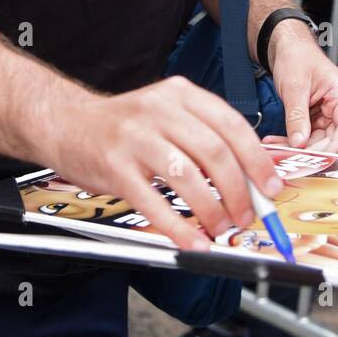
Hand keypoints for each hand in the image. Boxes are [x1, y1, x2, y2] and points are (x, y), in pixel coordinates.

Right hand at [50, 77, 285, 250]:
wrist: (65, 122)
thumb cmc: (123, 124)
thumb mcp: (166, 114)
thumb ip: (205, 137)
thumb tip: (250, 177)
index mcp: (180, 94)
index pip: (232, 125)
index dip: (257, 160)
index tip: (271, 188)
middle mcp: (159, 111)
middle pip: (215, 154)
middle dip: (239, 192)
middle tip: (246, 215)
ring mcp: (136, 139)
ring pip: (188, 178)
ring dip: (212, 211)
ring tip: (221, 229)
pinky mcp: (115, 168)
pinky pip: (154, 203)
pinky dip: (179, 229)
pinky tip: (193, 242)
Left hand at [265, 17, 337, 151]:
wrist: (286, 46)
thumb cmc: (296, 56)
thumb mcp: (295, 88)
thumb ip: (297, 117)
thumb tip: (299, 144)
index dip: (334, 147)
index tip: (316, 159)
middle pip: (332, 138)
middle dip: (310, 150)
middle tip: (288, 158)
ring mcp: (328, 112)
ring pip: (318, 140)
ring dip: (297, 147)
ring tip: (275, 148)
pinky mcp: (315, 116)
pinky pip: (307, 134)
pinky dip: (292, 139)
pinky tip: (275, 142)